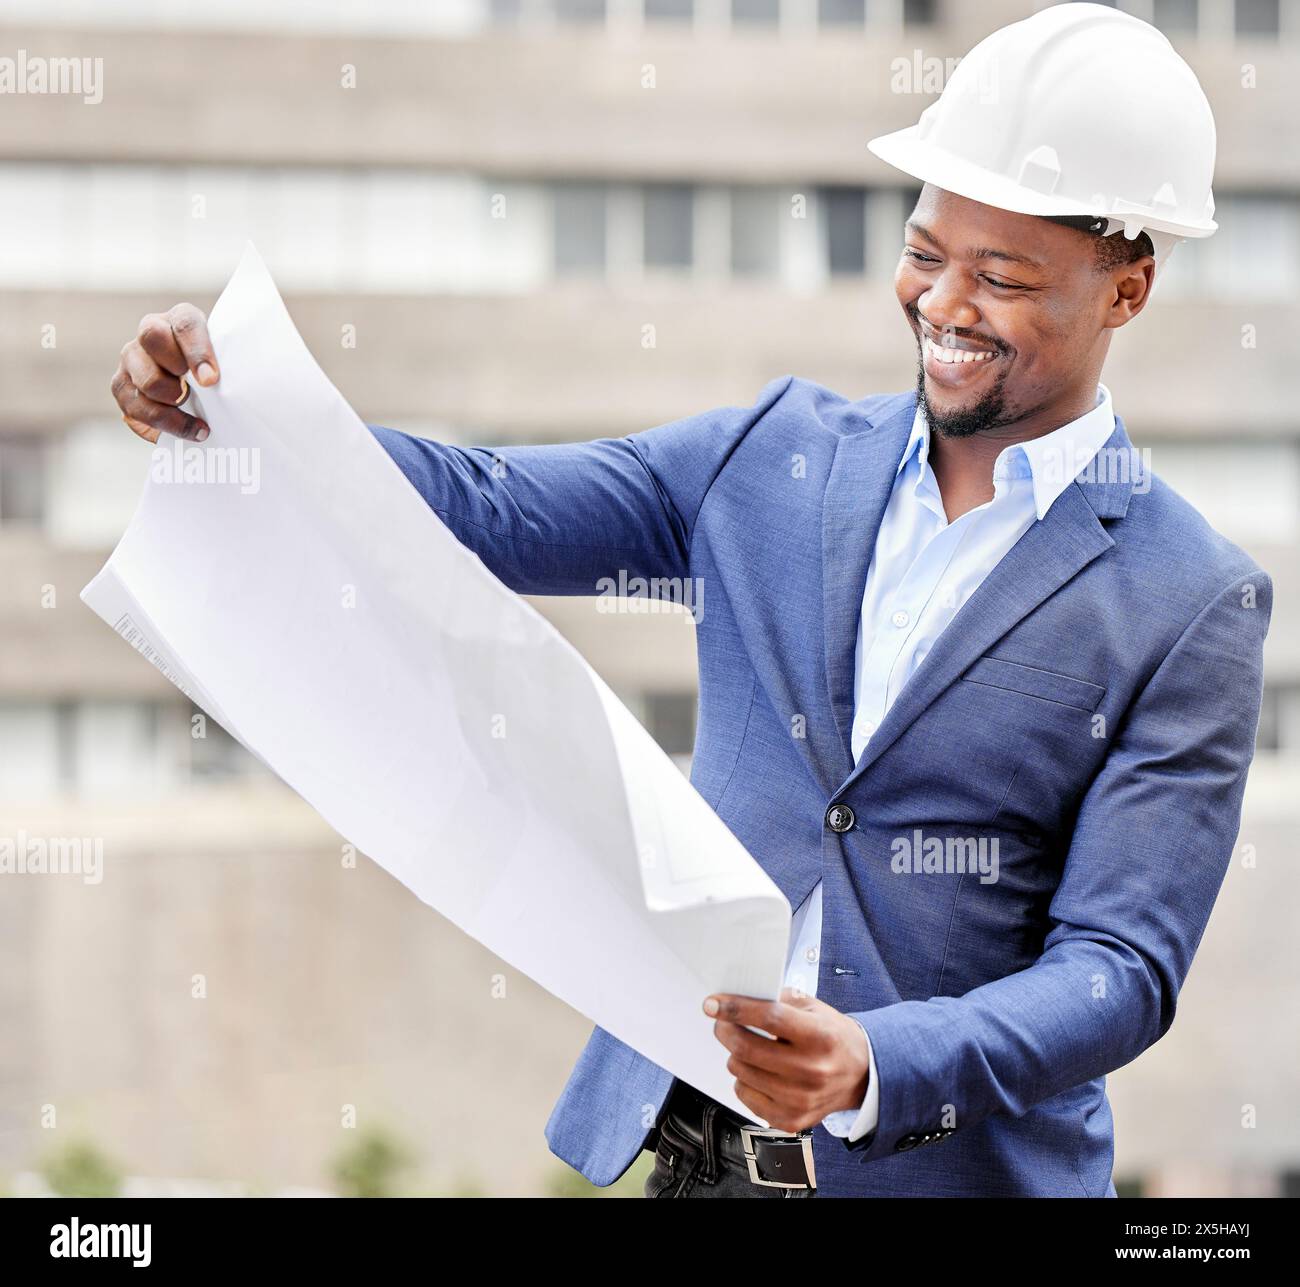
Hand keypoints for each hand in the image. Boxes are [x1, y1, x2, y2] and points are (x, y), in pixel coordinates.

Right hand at [111, 303, 218, 443]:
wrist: (197, 396)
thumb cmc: (216, 375)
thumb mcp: (227, 363)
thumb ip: (230, 366)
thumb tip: (236, 388)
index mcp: (182, 319)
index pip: (186, 323)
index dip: (198, 351)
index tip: (211, 380)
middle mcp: (152, 331)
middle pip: (152, 336)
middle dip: (175, 368)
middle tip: (193, 391)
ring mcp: (132, 357)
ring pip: (145, 378)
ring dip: (172, 404)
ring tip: (197, 418)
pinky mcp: (122, 385)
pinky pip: (135, 406)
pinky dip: (164, 423)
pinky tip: (188, 429)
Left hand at [706, 987, 868, 1132]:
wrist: (860, 1075)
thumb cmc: (833, 1037)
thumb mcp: (814, 1008)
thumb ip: (779, 1000)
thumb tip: (739, 998)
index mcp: (820, 1037)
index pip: (769, 1018)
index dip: (736, 1008)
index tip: (713, 1004)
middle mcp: (812, 1071)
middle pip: (747, 1048)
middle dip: (725, 1030)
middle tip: (722, 1023)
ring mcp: (800, 1099)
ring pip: (741, 1072)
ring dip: (735, 1055)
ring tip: (748, 1048)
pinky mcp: (790, 1120)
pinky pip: (745, 1095)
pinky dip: (743, 1079)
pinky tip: (758, 1071)